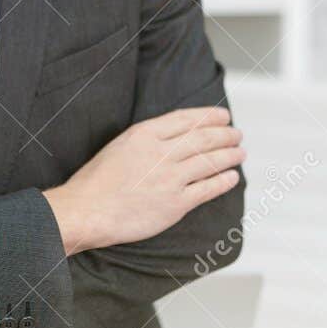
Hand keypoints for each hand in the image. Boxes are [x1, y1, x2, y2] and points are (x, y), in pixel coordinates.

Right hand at [42, 106, 243, 255]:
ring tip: (240, 152)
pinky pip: (207, 189)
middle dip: (225, 134)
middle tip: (237, 134)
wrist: (86, 211)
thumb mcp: (119, 146)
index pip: (186, 119)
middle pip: (203, 138)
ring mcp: (169, 178)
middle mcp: (160, 153)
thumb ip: (146, 139)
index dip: (209, 116)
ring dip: (230, 155)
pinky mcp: (175, 203)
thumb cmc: (96, 182)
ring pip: (209, 161)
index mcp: (144, 134)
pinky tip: (232, 177)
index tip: (223, 116)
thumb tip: (174, 137)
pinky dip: (223, 181)